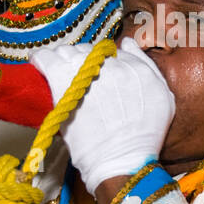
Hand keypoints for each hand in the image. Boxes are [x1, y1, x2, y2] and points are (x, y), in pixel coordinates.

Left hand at [30, 37, 174, 195]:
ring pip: (66, 51)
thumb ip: (147, 66)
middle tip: (76, 81)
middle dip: (81, 62)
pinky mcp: (63, 80)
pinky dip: (41, 60)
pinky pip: (46, 58)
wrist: (123, 160)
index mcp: (135, 65)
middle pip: (87, 50)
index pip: (110, 50)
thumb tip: (127, 43)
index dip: (100, 62)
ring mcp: (86, 70)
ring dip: (62, 61)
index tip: (94, 74)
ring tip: (60, 76)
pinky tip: (39, 65)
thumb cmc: (145, 137)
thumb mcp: (164, 98)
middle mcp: (111, 63)